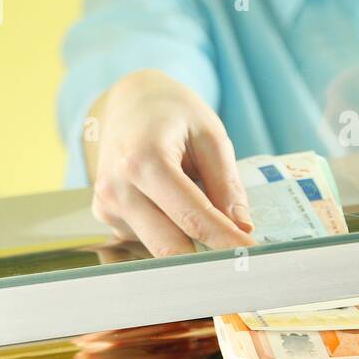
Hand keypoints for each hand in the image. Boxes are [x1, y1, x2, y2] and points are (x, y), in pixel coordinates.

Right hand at [86, 70, 254, 256]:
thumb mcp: (210, 135)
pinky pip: (148, 238)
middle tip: (242, 257)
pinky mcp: (106, 215)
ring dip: (191, 244)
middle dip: (209, 255)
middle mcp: (117, 188)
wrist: (130, 100)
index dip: (225, 241)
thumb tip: (242, 229)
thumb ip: (226, 184)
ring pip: (159, 247)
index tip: (251, 254)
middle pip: (170, 246)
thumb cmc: (172, 112)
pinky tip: (177, 205)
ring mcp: (107, 205)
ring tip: (208, 214)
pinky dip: (172, 232)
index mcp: (143, 161)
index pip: (191, 217)